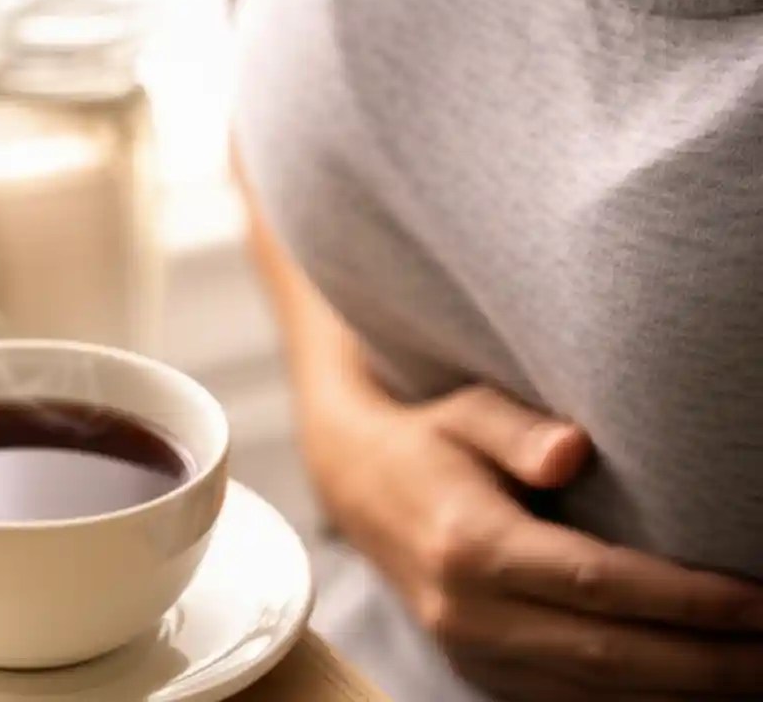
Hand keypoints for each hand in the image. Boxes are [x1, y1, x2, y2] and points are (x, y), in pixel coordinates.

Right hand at [305, 385, 762, 701]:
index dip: (685, 599)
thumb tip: (573, 451)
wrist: (361, 489)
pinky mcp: (478, 671)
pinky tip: (692, 689)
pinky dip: (637, 701)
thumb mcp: (467, 410)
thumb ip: (518, 429)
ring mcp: (469, 651)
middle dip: (707, 662)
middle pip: (607, 654)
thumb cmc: (433, 441)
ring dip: (683, 692)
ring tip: (755, 677)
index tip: (759, 600)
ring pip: (594, 693)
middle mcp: (466, 611)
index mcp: (468, 544)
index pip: (596, 582)